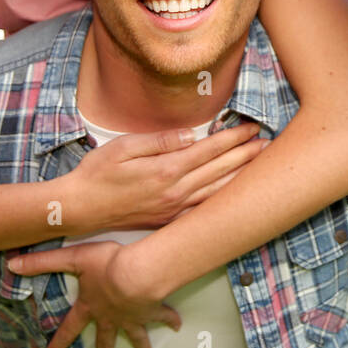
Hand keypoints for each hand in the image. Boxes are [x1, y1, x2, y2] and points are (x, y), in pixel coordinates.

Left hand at [7, 240, 178, 347]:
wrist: (136, 274)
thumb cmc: (106, 265)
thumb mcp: (72, 259)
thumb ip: (43, 262)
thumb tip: (11, 264)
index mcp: (90, 307)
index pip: (69, 329)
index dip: (58, 344)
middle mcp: (110, 317)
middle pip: (106, 339)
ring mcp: (132, 316)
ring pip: (136, 336)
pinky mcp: (151, 310)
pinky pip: (162, 317)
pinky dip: (170, 321)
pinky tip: (178, 326)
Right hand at [64, 123, 267, 233]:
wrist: (79, 209)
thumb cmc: (97, 174)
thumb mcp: (123, 146)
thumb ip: (160, 140)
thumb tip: (191, 135)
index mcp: (165, 170)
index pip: (209, 150)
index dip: (233, 138)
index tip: (251, 127)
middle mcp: (175, 192)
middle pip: (220, 171)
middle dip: (246, 155)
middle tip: (268, 143)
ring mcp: (174, 210)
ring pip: (217, 192)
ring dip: (241, 177)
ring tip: (262, 165)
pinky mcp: (169, 220)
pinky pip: (204, 208)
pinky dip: (223, 198)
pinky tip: (235, 193)